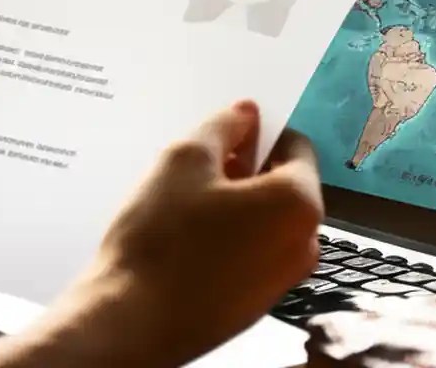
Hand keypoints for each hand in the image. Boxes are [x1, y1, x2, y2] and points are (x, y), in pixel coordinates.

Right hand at [0, 101, 321, 366]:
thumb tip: (245, 114)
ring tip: (183, 202)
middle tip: (196, 166)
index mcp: (298, 203)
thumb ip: (222, 127)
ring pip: (265, 221)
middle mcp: (303, 243)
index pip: (295, 146)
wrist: (132, 320)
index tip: (226, 133)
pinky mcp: (256, 303)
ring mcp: (282, 279)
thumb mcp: (184, 159)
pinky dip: (229, 237)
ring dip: (234, 203)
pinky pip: (252, 253)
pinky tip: (185, 237)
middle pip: (282, 186)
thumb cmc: (160, 238)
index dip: (260, 132)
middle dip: (245, 169)